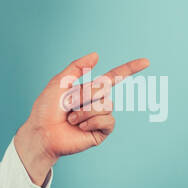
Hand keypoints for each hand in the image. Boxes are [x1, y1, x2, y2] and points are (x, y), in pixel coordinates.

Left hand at [13, 52, 149, 184]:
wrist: (42, 132)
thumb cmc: (46, 109)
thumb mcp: (59, 82)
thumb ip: (77, 67)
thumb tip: (96, 55)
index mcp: (90, 89)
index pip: (115, 77)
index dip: (130, 69)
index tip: (146, 62)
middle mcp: (98, 102)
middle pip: (104, 89)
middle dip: (83, 95)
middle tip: (67, 106)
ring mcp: (100, 118)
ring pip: (105, 105)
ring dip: (84, 111)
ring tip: (70, 119)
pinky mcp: (101, 132)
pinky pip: (107, 121)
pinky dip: (92, 122)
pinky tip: (81, 128)